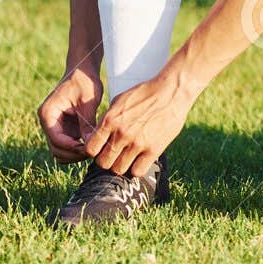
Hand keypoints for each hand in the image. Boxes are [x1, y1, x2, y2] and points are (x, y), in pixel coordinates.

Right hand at [38, 66, 102, 163]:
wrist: (82, 71)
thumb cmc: (84, 82)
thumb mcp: (88, 101)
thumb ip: (87, 123)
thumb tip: (89, 145)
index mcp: (48, 114)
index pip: (57, 140)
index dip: (72, 148)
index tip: (89, 149)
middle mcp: (47, 122)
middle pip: (56, 149)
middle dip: (73, 154)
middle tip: (92, 152)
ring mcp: (54, 127)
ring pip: (60, 151)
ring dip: (74, 154)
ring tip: (93, 150)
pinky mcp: (63, 129)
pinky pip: (67, 146)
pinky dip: (77, 149)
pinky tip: (92, 145)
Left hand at [84, 63, 200, 177]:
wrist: (171, 92)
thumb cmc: (145, 93)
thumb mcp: (119, 100)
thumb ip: (107, 119)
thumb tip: (96, 136)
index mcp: (110, 120)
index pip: (90, 149)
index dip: (95, 151)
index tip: (101, 149)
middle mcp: (121, 134)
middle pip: (103, 163)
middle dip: (107, 160)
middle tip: (115, 154)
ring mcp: (137, 143)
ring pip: (119, 169)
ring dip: (122, 165)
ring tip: (128, 158)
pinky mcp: (153, 150)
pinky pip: (137, 171)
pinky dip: (137, 168)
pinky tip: (140, 160)